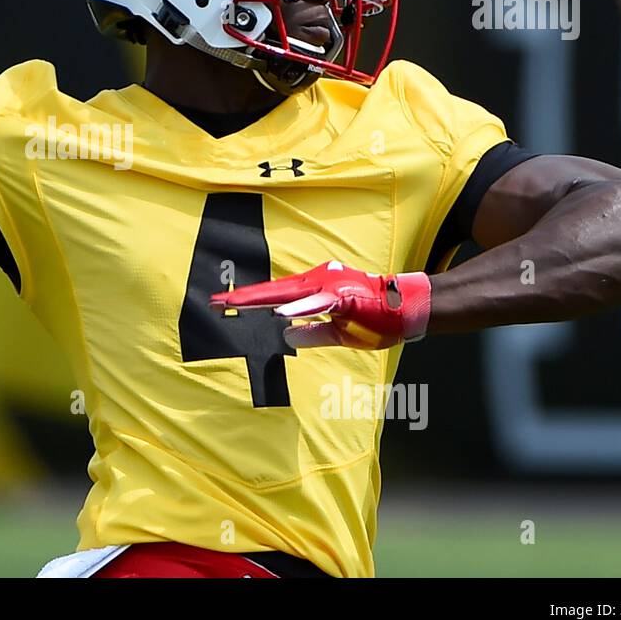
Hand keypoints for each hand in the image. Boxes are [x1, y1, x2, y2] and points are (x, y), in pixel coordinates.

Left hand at [210, 260, 430, 349]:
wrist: (407, 309)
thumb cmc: (375, 317)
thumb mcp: (338, 333)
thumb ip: (312, 333)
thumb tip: (286, 334)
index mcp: (313, 292)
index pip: (272, 297)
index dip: (247, 301)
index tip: (220, 304)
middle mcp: (316, 285)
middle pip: (272, 292)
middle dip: (242, 298)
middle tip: (212, 302)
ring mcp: (329, 289)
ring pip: (289, 294)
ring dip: (261, 299)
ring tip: (235, 304)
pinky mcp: (344, 298)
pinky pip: (318, 304)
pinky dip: (299, 308)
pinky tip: (280, 313)